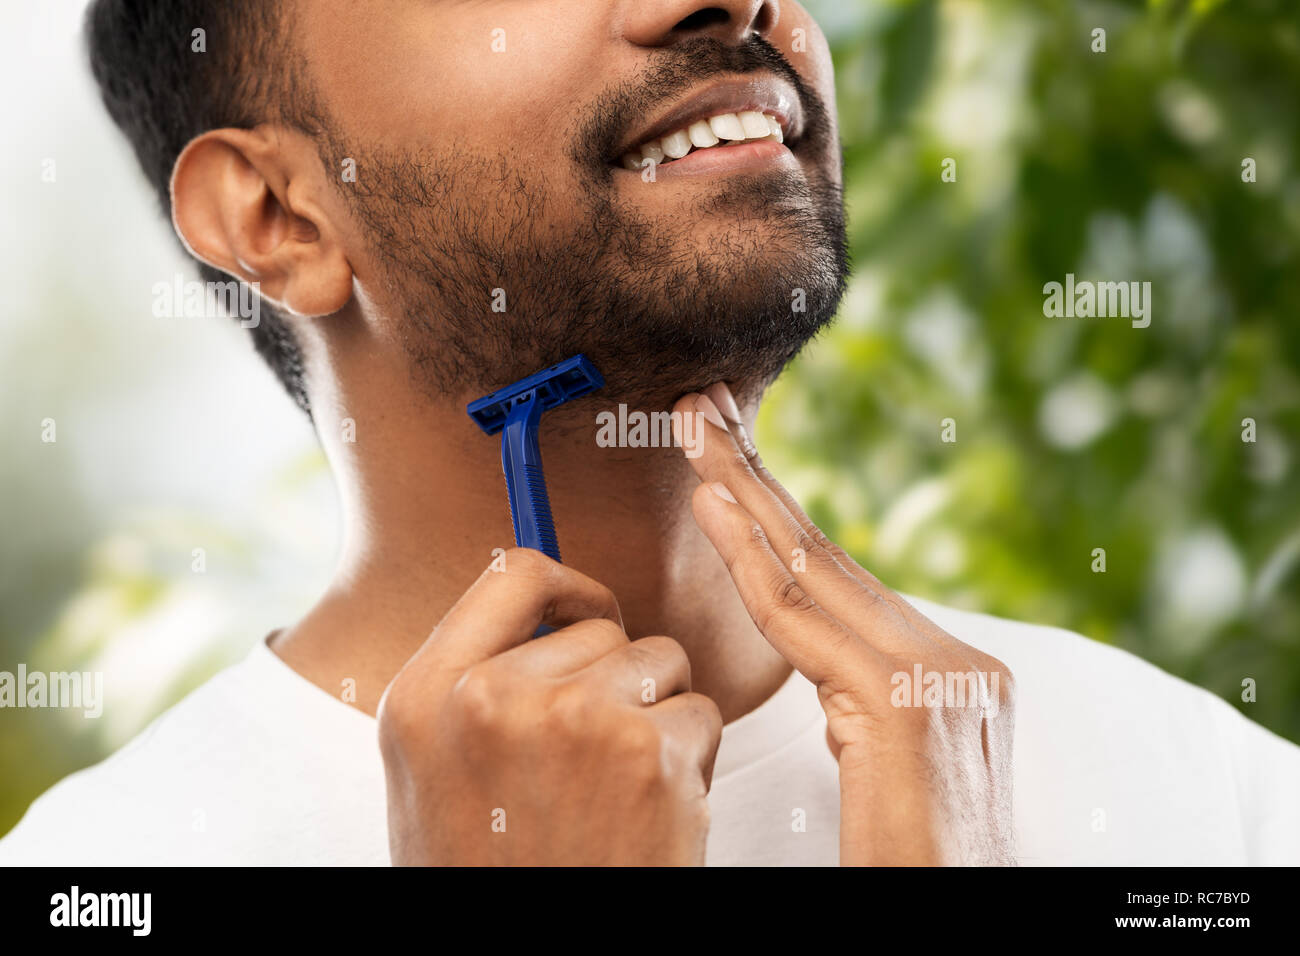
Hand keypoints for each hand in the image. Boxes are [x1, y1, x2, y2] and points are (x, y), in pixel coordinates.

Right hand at [376, 548, 722, 865]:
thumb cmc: (492, 872)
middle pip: (601, 626)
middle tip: (594, 759)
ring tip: (617, 790)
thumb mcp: (438, 770)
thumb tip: (552, 597)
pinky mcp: (646, 755)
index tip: (589, 613)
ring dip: (658, 715)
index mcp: (424, 695)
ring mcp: (572, 719)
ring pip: (660, 661)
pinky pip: (700, 712)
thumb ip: (476, 680)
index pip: (513, 573)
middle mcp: (491, 696)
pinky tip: (649, 815)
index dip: (567, 586)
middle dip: (618, 677)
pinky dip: (690, 759)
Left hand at [675, 384, 1015, 865]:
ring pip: (815, 568)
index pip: (844, 574)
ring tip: (694, 431)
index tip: (727, 455)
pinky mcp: (907, 701)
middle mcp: (955, 655)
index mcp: (950, 665)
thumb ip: (862, 702)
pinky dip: (750, 559)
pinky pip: (805, 621)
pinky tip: (712, 505)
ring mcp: (938, 672)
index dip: (778, 508)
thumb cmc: (914, 862)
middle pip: (829, 551)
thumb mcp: (887, 764)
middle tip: (703, 407)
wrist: (954, 915)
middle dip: (757, 475)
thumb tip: (825, 677)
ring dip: (743, 491)